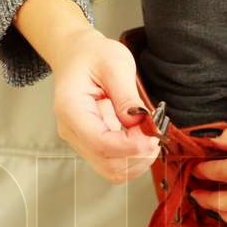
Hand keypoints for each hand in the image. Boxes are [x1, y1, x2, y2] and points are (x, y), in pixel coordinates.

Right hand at [16, 0, 157, 184]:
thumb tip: (140, 121)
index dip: (132, 145)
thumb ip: (127, 95)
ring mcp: (81, 141)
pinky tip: (142, 138)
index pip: (101, 144)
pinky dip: (134, 158)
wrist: (77, 55)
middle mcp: (72, 131)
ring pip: (113, 171)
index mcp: (71, 109)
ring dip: (139, 160)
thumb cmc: (93, 55)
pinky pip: (115, 164)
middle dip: (139, 154)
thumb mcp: (115, 64)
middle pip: (108, 165)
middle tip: (155, 132)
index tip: (153, 133)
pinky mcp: (92, 144)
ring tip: (149, 134)